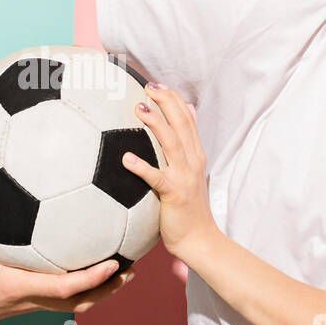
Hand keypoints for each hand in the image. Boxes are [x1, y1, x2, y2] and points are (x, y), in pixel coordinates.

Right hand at [0, 170, 129, 324]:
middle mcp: (31, 299)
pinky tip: (91, 264)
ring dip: (102, 290)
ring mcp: (34, 304)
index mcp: (17, 286)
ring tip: (125, 268)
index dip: (90, 278)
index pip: (62, 288)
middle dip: (108, 287)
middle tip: (132, 266)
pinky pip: (65, 298)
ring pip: (77, 303)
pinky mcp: (32, 302)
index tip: (113, 263)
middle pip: (81, 301)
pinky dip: (84, 286)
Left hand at [123, 82, 219, 261]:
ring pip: (171, 143)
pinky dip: (142, 167)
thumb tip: (183, 121)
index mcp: (195, 155)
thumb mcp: (190, 174)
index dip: (173, 98)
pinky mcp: (174, 194)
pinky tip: (126, 158)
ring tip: (139, 109)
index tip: (156, 84)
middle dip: (166, 101)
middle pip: (181, 123)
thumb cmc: (188, 209)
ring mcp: (184, 177)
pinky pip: (156, 178)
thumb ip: (185, 149)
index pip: (186, 119)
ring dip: (155, 124)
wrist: (199, 240)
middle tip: (148, 87)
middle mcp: (192, 161)